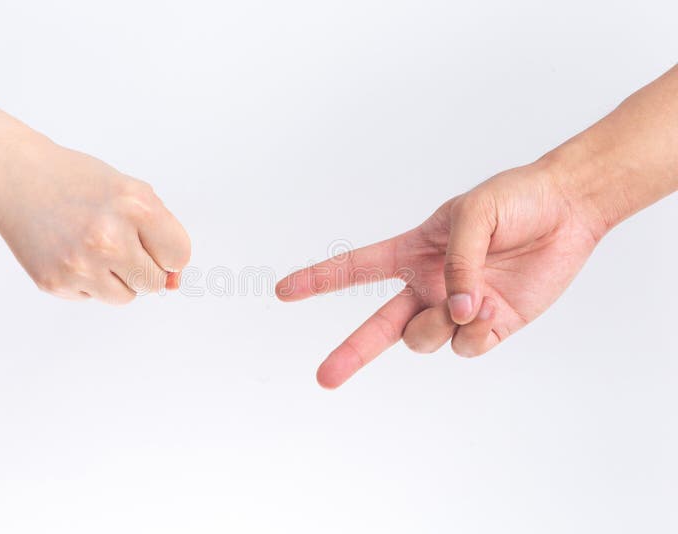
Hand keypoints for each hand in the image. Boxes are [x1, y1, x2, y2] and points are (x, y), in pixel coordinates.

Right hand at [0, 139, 190, 303]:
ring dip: (117, 279)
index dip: (166, 250)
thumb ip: (163, 234)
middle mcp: (110, 237)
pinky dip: (87, 281)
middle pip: (154, 282)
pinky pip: (93, 297)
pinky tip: (70, 251)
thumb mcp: (131, 194)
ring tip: (93, 247)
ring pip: (126, 297)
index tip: (148, 238)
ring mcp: (80, 264)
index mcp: (137, 207)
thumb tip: (176, 284)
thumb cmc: (83, 184)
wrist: (18, 178)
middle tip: (117, 241)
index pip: (178, 256)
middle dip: (143, 266)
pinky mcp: (56, 282)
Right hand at [276, 160, 602, 387]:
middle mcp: (429, 285)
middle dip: (350, 352)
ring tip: (464, 304)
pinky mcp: (491, 324)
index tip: (282, 291)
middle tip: (324, 377)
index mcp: (414, 252)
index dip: (318, 280)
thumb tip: (454, 313)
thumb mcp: (473, 216)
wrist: (568, 210)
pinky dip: (472, 335)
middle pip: (379, 327)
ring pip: (424, 339)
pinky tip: (488, 313)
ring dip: (436, 328)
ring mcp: (458, 308)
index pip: (356, 269)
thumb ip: (456, 265)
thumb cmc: (515, 199)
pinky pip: (466, 346)